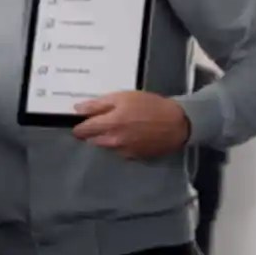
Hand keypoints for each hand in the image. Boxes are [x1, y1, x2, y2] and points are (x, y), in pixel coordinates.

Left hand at [71, 91, 190, 158]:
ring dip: (106, 138)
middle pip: (91, 140)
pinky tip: (130, 135)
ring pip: (104, 146)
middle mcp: (113, 141)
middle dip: (93, 132)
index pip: (82, 131)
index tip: (82, 121)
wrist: (177, 124)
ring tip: (121, 127)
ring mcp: (123, 152)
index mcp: (109, 124)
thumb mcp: (123, 97)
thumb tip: (78, 109)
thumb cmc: (149, 106)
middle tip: (104, 121)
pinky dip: (119, 144)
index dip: (79, 125)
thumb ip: (98, 104)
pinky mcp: (133, 157)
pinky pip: (118, 151)